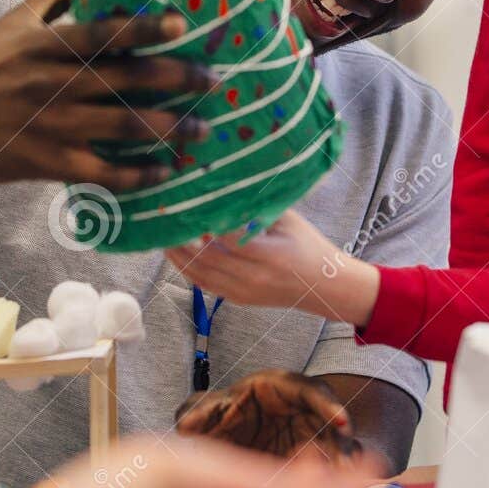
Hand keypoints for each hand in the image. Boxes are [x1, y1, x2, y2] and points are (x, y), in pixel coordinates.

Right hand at [0, 0, 218, 190]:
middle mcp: (52, 82)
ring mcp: (51, 125)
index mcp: (45, 45)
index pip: (102, 31)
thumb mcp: (7, 25)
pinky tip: (164, 173)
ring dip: (169, 129)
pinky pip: (102, 172)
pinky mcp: (46, 163)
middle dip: (177, 80)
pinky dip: (136, 175)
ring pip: (123, 125)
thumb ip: (50, 1)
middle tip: (215, 81)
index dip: (145, 29)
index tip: (182, 25)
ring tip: (202, 129)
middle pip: (126, 79)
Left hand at [164, 210, 381, 326]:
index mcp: (271, 255)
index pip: (228, 240)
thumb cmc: (308, 246)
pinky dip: (189, 270)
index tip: (190, 205)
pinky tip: (178, 254)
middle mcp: (255, 278)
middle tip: (166, 219)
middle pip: (207, 260)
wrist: (324, 287)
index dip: (206, 224)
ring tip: (164, 236)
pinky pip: (207, 285)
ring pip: (201, 276)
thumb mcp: (288, 220)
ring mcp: (245, 293)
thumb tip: (228, 187)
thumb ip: (258, 208)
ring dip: (179, 257)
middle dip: (183, 241)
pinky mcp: (239, 300)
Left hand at [175, 369, 357, 461]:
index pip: (311, 391)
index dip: (329, 405)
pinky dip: (335, 481)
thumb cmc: (223, 412)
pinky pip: (330, 467)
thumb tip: (186, 424)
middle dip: (344, 444)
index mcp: (281, 386)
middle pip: (334, 421)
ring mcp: (312, 431)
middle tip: (348, 468)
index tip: (341, 422)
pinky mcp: (313, 455)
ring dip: (344, 466)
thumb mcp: (209, 410)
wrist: (226, 430)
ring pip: (338, 446)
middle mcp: (303, 407)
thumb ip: (200, 413)